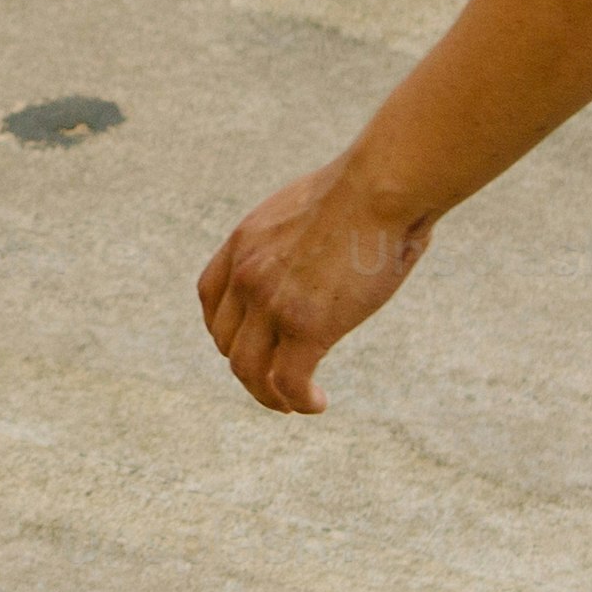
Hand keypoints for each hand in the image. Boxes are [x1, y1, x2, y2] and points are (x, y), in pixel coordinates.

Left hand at [199, 156, 435, 415]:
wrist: (381, 187)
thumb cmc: (368, 189)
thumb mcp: (312, 208)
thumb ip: (300, 237)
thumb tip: (331, 246)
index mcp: (244, 242)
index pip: (211, 299)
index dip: (226, 329)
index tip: (251, 342)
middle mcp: (247, 274)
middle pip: (226, 340)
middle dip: (248, 366)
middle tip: (276, 380)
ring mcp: (272, 303)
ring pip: (249, 370)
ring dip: (267, 394)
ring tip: (292, 404)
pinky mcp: (306, 327)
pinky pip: (288, 382)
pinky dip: (299, 401)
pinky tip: (316, 403)